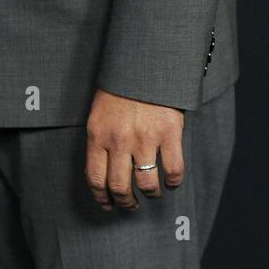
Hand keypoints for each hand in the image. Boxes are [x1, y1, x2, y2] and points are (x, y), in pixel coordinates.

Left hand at [84, 87, 184, 210]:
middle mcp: (119, 140)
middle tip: (131, 205)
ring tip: (151, 192)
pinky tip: (171, 181)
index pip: (95, 178)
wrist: (144, 63)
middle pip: (120, 186)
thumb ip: (99, 139)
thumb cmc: (120, 88)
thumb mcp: (99, 112)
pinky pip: (173, 170)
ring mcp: (145, 138)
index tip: (108, 205)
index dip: (102, 197)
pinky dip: (173, 181)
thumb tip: (100, 171)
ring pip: (147, 184)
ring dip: (150, 194)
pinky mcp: (169, 133)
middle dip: (126, 202)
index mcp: (98, 134)